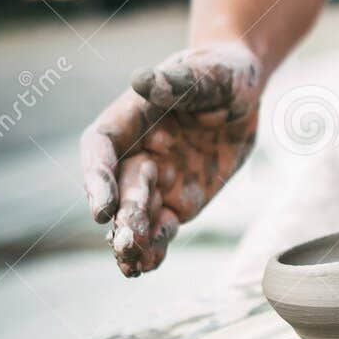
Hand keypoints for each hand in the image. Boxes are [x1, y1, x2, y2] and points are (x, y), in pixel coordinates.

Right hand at [80, 42, 260, 275]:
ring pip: (137, 214)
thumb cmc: (219, 72)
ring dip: (131, 240)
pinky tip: (148, 266)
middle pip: (119, 188)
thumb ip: (179, 81)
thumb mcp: (208, 73)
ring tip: (130, 266)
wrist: (242, 93)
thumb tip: (144, 80)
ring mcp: (157, 179)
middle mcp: (137, 151)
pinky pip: (162, 228)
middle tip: (125, 242)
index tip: (101, 205)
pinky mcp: (180, 200)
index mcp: (130, 117)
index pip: (100, 147)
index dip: (96, 177)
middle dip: (121, 216)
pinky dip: (155, 247)